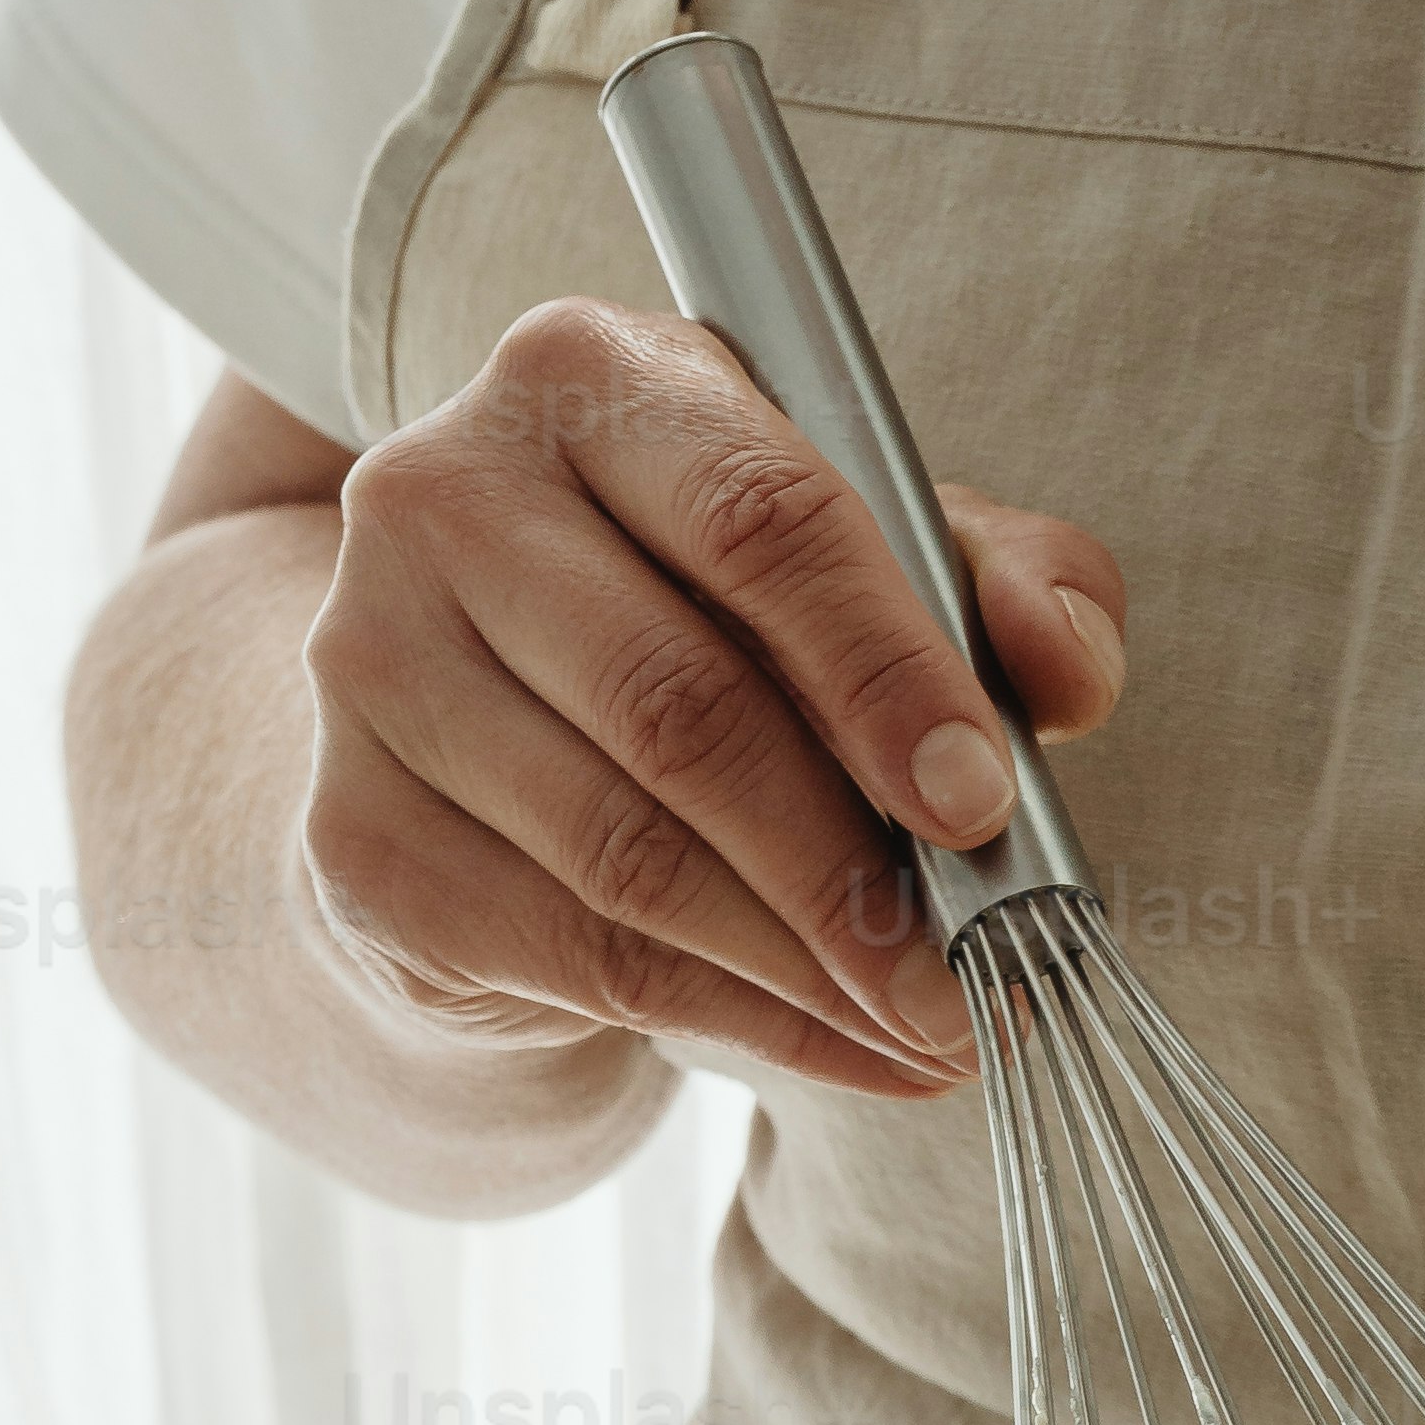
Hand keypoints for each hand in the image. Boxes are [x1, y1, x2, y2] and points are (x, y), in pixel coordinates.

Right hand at [297, 299, 1126, 1100]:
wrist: (480, 729)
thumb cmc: (712, 619)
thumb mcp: (872, 564)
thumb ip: (994, 582)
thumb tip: (1067, 663)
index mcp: (590, 376)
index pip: (760, 518)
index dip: (887, 673)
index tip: (984, 805)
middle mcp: (443, 491)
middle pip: (683, 706)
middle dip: (853, 869)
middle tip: (973, 978)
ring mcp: (369, 667)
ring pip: (628, 853)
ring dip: (806, 968)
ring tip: (932, 1027)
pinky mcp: (357, 837)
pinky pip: (579, 955)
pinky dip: (739, 1023)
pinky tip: (844, 1048)